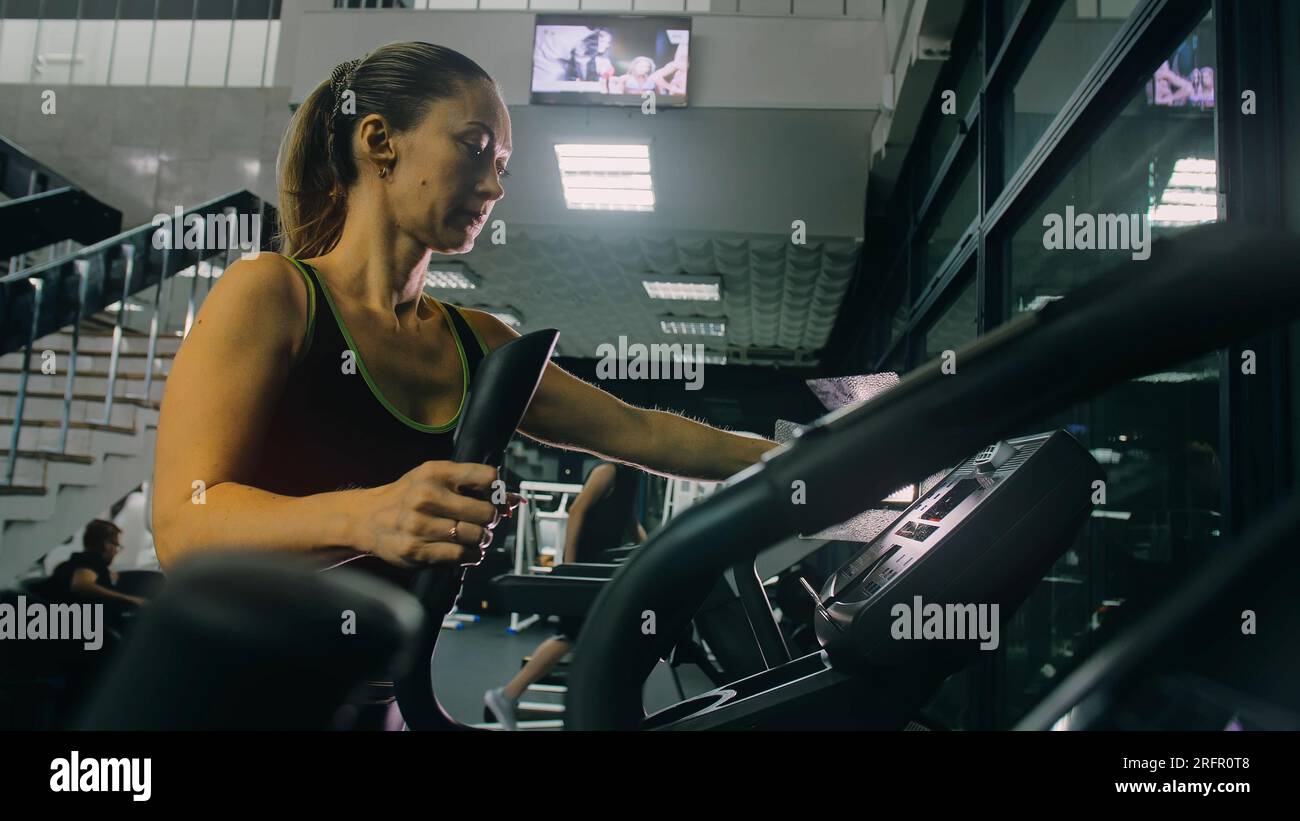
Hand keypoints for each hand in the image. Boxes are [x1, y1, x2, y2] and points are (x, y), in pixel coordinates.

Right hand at [355, 461, 500, 568]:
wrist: (367, 519)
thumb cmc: (409, 496)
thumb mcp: (435, 478)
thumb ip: (472, 485)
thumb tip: (513, 501)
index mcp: (435, 472)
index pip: (487, 476)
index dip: (497, 490)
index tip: (493, 498)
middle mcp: (427, 497)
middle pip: (486, 511)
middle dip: (491, 519)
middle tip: (485, 521)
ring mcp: (420, 525)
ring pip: (476, 536)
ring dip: (482, 539)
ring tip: (477, 537)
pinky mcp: (417, 551)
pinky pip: (461, 555)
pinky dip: (472, 555)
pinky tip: (468, 551)